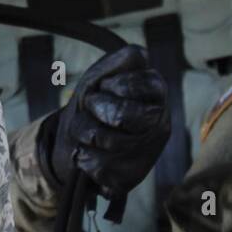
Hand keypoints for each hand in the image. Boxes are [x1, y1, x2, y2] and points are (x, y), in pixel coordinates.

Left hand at [38, 45, 170, 198]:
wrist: (71, 143)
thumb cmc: (89, 105)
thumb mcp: (98, 77)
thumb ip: (118, 63)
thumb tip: (141, 54)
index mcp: (156, 96)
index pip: (147, 85)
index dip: (118, 85)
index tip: (106, 87)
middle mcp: (159, 124)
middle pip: (125, 114)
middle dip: (98, 108)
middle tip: (93, 108)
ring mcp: (147, 152)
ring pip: (108, 140)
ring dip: (84, 131)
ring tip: (87, 131)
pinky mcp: (131, 177)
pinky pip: (101, 167)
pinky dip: (84, 158)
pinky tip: (87, 154)